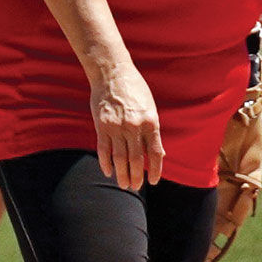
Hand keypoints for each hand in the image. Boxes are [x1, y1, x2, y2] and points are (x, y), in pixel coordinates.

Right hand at [90, 62, 163, 190]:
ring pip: (120, 158)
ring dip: (122, 174)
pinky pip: (103, 149)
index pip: (155, 153)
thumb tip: (159, 154)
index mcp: (151, 122)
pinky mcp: (101, 125)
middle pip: (137, 159)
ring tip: (124, 185)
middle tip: (136, 187)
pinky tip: (108, 172)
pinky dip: (105, 163)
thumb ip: (153, 132)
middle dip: (137, 176)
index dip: (155, 170)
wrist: (112, 73)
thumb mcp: (151, 108)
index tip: (154, 181)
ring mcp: (116, 127)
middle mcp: (134, 127)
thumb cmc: (135, 90)